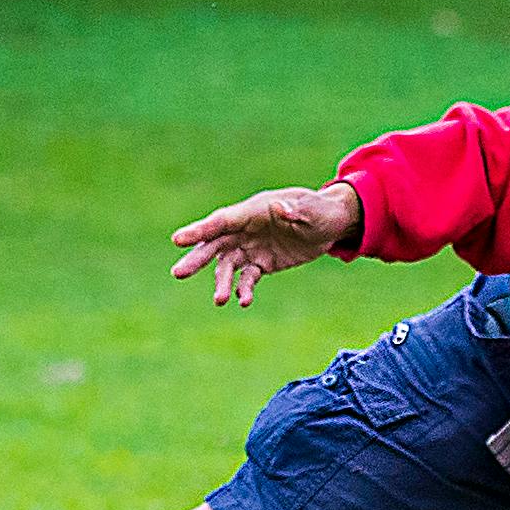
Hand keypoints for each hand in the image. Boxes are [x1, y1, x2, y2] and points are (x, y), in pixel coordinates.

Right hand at [168, 181, 362, 305]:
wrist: (331, 225)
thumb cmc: (320, 210)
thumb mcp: (312, 208)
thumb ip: (295, 209)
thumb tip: (281, 208)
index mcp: (254, 210)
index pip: (222, 221)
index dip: (199, 230)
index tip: (178, 240)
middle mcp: (247, 229)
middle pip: (215, 244)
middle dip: (197, 258)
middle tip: (178, 273)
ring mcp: (252, 247)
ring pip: (228, 266)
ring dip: (221, 283)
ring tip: (219, 301)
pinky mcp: (261, 263)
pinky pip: (247, 278)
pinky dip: (244, 289)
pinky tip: (244, 301)